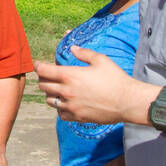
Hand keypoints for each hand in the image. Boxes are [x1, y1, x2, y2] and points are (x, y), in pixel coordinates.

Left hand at [34, 46, 150, 124]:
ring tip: (57, 90)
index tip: (37, 64)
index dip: (38, 66)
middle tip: (49, 76)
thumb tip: (72, 48)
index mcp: (70, 76)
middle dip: (43, 79)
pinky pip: (60, 113)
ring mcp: (70, 106)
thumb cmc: (116, 79)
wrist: (127, 101)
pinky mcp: (76, 117)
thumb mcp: (101, 60)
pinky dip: (60, 108)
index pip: (43, 70)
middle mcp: (67, 91)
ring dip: (50, 94)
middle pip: (43, 86)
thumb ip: (84, 53)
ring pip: (49, 100)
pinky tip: (66, 103)